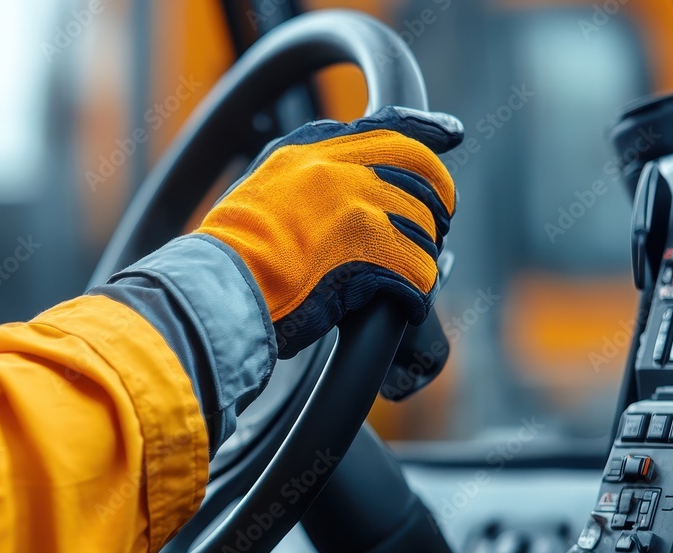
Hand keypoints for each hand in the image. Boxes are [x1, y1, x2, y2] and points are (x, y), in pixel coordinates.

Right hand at [197, 106, 462, 356]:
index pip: (388, 127)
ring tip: (407, 278)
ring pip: (423, 229)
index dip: (428, 132)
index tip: (451, 134)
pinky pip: (418, 271)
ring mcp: (358, 210)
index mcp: (313, 150)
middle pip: (422, 176)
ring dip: (422, 257)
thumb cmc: (232, 253)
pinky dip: (417, 293)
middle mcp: (340, 172)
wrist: (221, 287)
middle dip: (436, 206)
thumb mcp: (261, 188)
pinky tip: (407, 306)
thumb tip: (347, 179)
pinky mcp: (370, 256)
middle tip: (434, 229)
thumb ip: (302, 172)